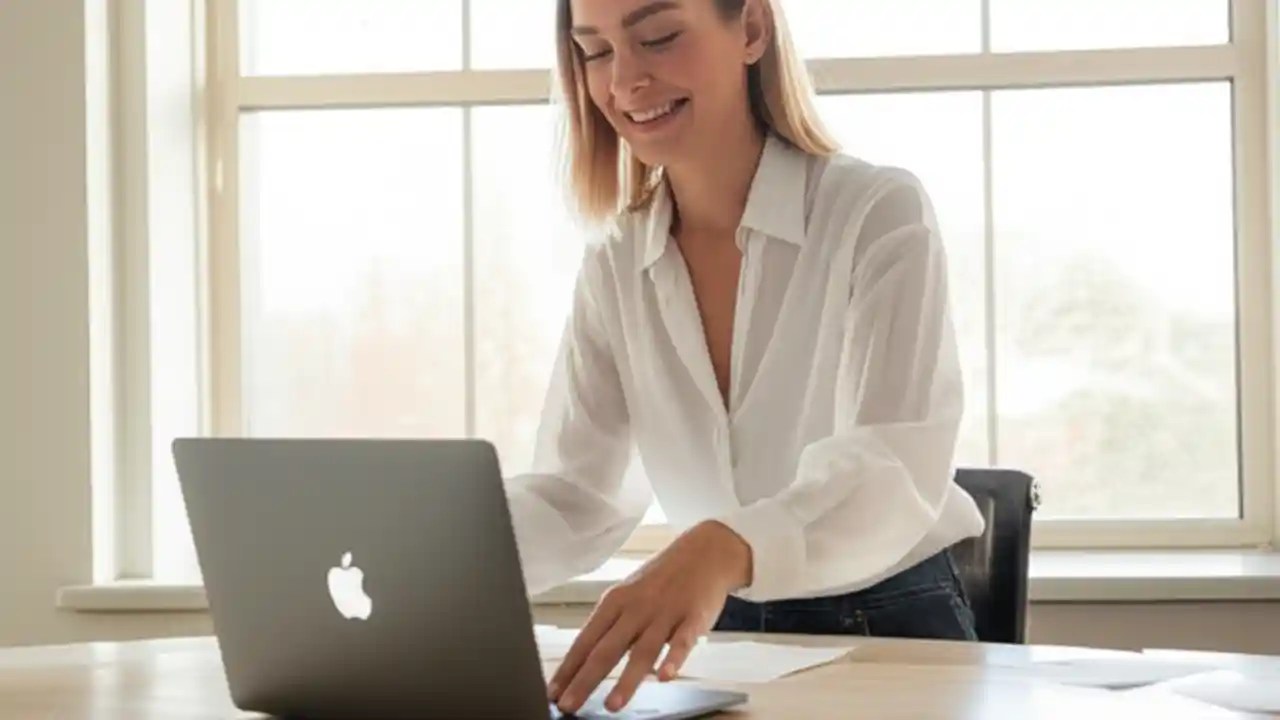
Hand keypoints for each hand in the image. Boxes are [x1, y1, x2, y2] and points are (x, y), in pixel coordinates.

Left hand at [548, 521, 751, 714]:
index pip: (585, 640)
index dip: (568, 668)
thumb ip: (611, 626)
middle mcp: (636, 608)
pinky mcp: (694, 618)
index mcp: (615, 602)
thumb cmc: (662, 579)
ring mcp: (665, 613)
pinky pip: (682, 642)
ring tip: (612, 705)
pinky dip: (673, 659)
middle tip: (569, 705)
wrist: (704, 551)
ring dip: (626, 680)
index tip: (553, 693)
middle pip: (607, 649)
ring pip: (643, 650)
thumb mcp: (629, 594)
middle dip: (585, 680)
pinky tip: (665, 676)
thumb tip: (585, 661)